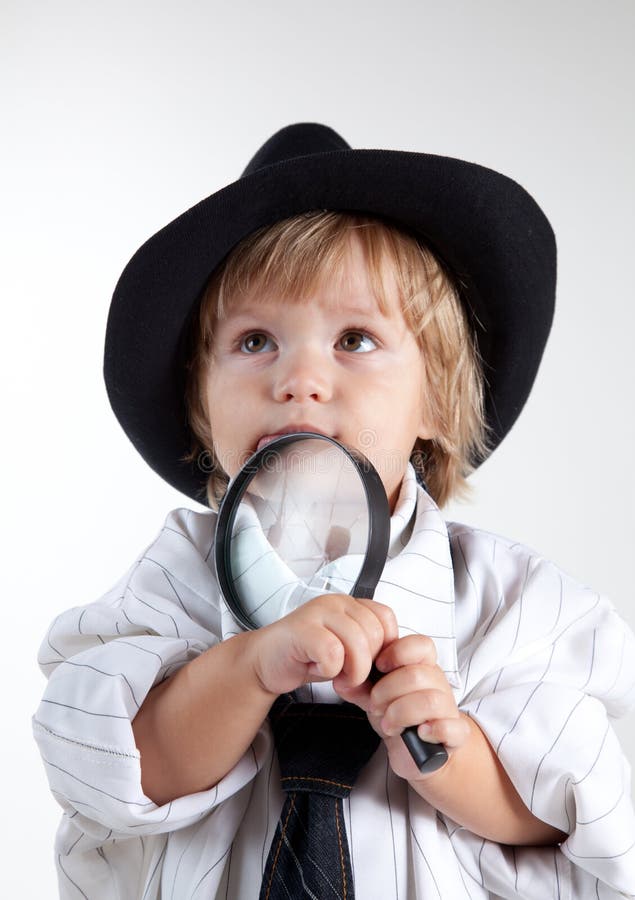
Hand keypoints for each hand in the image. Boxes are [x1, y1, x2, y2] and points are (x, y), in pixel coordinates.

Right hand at [251, 594, 397, 695]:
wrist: (265, 663)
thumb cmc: (306, 657)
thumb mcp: (345, 652)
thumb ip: (368, 651)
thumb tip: (392, 670)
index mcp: (350, 605)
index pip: (386, 618)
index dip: (383, 648)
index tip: (369, 665)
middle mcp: (336, 603)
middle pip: (375, 633)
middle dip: (366, 665)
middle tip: (349, 677)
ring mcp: (318, 612)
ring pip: (357, 642)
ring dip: (351, 672)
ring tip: (336, 676)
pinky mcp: (301, 629)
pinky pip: (332, 652)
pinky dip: (329, 670)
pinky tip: (317, 669)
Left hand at [336, 634, 469, 780]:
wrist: (419, 752)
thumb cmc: (400, 716)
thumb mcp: (376, 698)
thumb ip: (359, 687)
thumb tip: (341, 680)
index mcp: (421, 667)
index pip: (421, 645)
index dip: (397, 653)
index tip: (379, 667)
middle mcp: (438, 684)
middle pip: (416, 674)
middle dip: (387, 691)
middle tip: (376, 706)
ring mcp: (448, 708)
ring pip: (430, 700)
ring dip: (400, 713)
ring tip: (389, 725)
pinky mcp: (454, 735)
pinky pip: (452, 728)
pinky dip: (434, 730)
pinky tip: (419, 734)